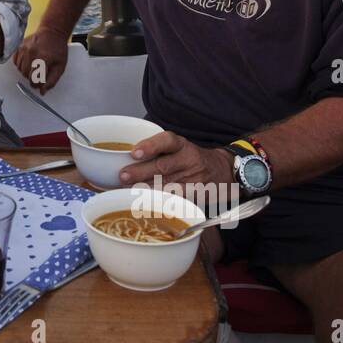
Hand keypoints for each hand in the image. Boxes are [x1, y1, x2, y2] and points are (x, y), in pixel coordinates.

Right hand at [13, 26, 68, 92]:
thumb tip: (42, 91)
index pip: (34, 79)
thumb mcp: (60, 66)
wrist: (52, 32)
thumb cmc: (57, 49)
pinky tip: (29, 62)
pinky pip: (16, 62)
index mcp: (43, 58)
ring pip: (20, 69)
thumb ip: (52, 81)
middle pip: (26, 75)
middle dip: (32, 78)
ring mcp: (24, 49)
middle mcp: (31, 53)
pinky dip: (21, 65)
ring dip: (26, 72)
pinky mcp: (19, 47)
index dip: (37, 84)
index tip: (40, 84)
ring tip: (35, 67)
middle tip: (38, 75)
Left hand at [119, 131, 233, 191]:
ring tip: (129, 191)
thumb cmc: (189, 159)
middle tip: (122, 176)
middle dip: (140, 172)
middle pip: (163, 166)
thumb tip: (120, 160)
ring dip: (146, 189)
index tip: (134, 152)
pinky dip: (162, 201)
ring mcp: (194, 177)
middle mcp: (189, 159)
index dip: (150, 146)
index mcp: (181, 144)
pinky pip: (178, 199)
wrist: (223, 170)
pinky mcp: (197, 194)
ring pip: (168, 184)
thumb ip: (156, 151)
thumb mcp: (177, 148)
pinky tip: (147, 203)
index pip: (167, 140)